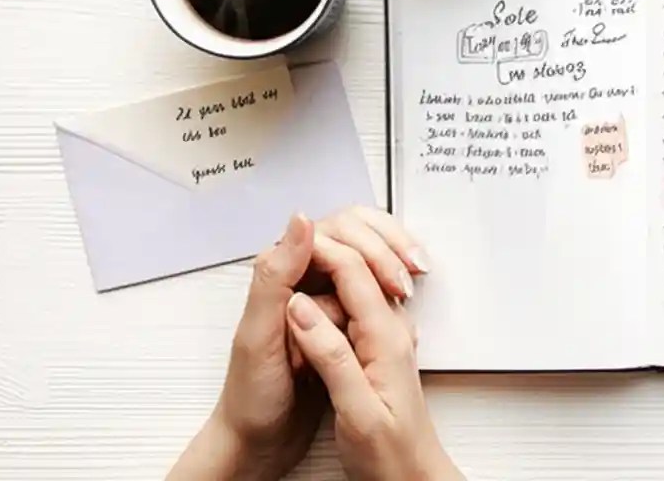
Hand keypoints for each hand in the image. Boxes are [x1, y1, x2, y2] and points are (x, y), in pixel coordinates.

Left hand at [168, 208, 429, 480]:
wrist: (254, 441)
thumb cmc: (250, 397)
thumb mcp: (258, 335)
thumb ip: (276, 277)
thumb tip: (302, 221)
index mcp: (280, 273)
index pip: (334, 231)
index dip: (370, 245)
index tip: (391, 274)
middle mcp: (301, 278)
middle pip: (355, 235)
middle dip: (389, 249)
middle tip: (410, 276)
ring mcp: (321, 298)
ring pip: (366, 258)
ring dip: (394, 263)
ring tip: (413, 282)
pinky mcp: (336, 321)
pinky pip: (369, 288)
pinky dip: (391, 287)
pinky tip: (405, 299)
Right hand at [287, 234, 462, 480]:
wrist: (413, 477)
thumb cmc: (390, 454)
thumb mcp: (357, 412)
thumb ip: (332, 358)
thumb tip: (302, 309)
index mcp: (385, 338)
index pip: (354, 271)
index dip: (320, 249)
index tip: (287, 242)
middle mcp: (390, 329)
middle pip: (360, 263)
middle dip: (327, 247)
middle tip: (288, 244)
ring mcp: (383, 336)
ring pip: (354, 280)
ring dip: (326, 268)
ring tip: (293, 261)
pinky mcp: (374, 348)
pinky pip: (352, 303)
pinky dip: (329, 292)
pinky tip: (307, 299)